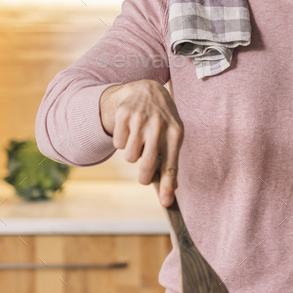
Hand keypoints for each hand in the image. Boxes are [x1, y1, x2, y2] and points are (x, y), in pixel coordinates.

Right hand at [99, 80, 183, 206]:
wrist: (146, 90)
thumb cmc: (162, 119)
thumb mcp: (173, 135)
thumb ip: (171, 161)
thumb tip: (170, 192)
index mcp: (175, 132)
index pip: (171, 164)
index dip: (167, 185)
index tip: (166, 203)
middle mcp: (158, 125)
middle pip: (146, 165)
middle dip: (143, 177)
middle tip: (144, 176)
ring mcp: (140, 119)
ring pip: (129, 157)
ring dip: (132, 154)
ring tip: (139, 141)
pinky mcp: (123, 114)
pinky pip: (118, 144)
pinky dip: (122, 141)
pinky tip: (130, 130)